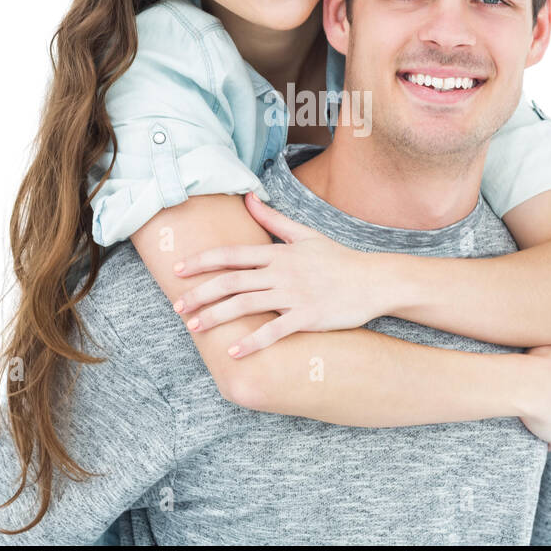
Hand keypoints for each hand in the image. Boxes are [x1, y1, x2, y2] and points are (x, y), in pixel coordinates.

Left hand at [172, 192, 387, 356]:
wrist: (374, 280)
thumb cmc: (339, 259)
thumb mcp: (305, 234)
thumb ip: (273, 219)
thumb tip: (248, 197)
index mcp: (278, 253)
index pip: (231, 254)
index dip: (202, 262)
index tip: (177, 270)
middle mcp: (282, 272)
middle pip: (231, 281)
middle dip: (200, 294)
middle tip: (177, 306)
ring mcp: (295, 295)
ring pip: (246, 305)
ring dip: (217, 317)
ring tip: (194, 328)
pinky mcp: (308, 317)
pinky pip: (275, 331)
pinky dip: (252, 342)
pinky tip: (233, 353)